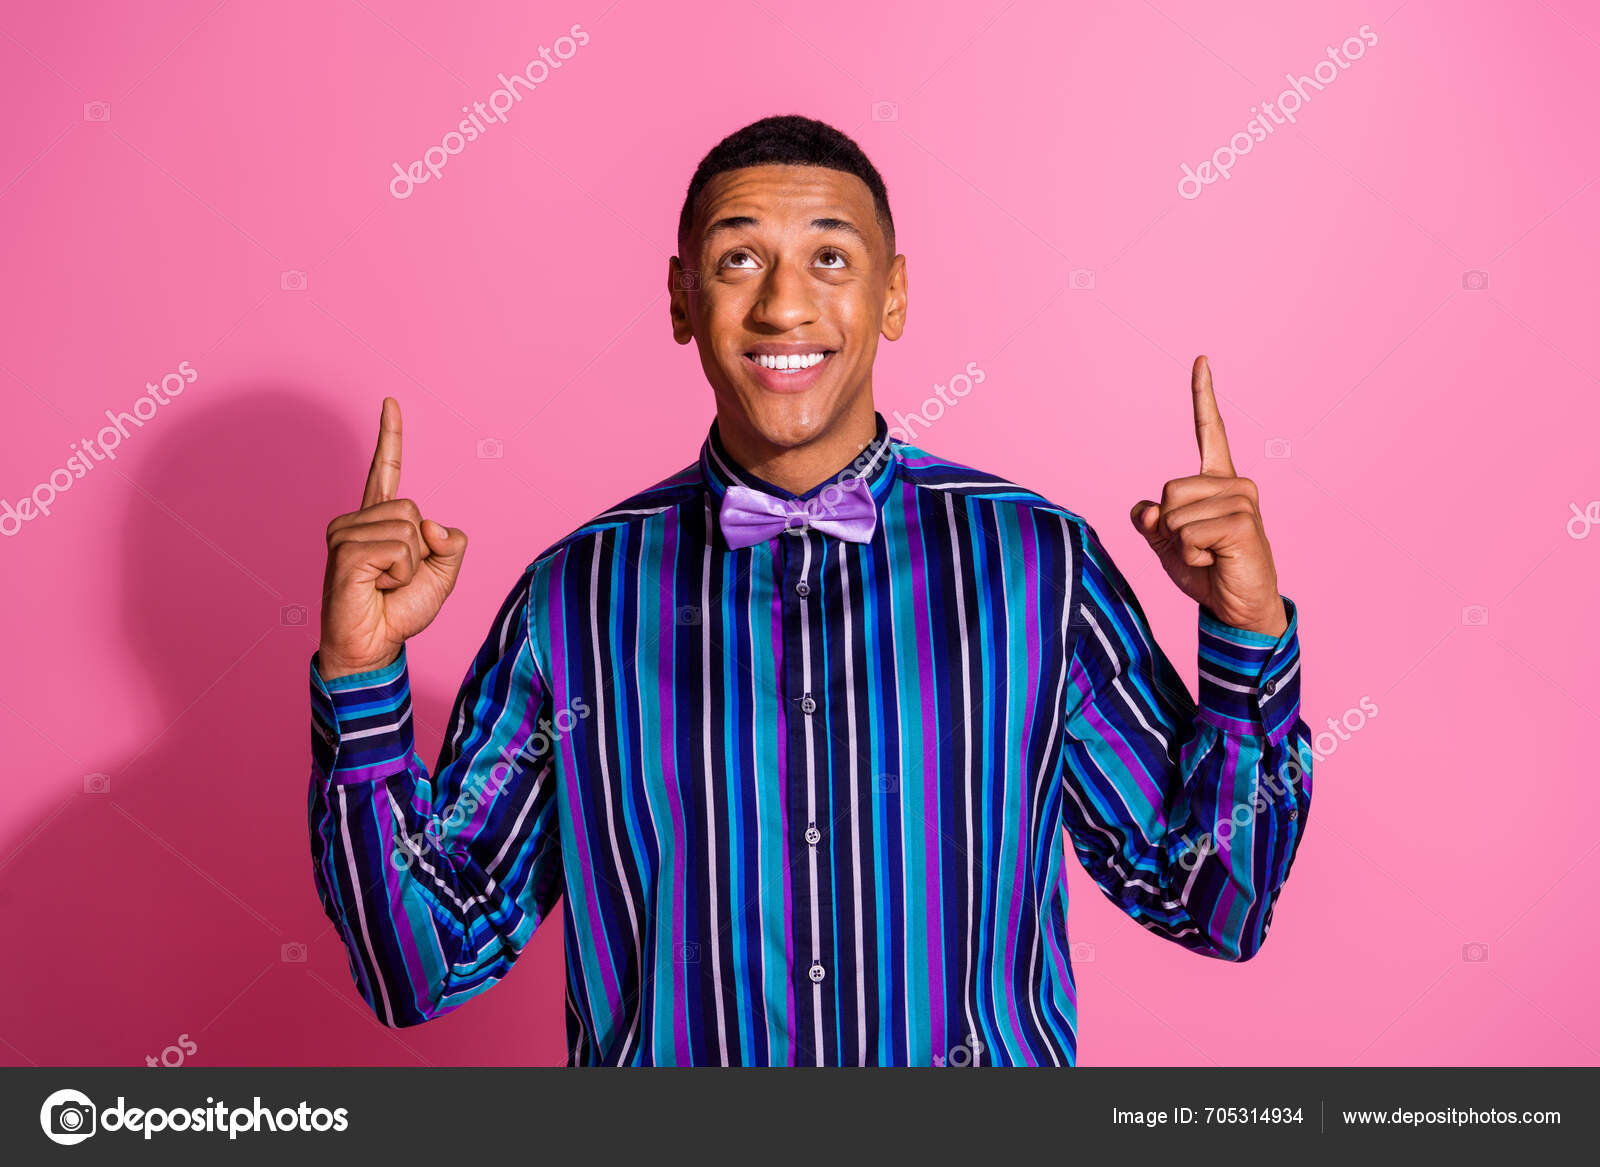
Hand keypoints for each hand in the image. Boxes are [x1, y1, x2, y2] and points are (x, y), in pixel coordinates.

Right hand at [317, 398, 468, 679]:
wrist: (373, 647)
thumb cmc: (400, 611)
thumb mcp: (441, 575)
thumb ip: (450, 545)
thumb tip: (432, 525)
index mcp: (379, 520)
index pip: (385, 470)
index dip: (390, 436)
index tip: (391, 402)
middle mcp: (357, 520)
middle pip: (414, 509)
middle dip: (421, 550)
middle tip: (396, 579)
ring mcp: (346, 533)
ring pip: (409, 530)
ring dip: (410, 566)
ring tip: (385, 584)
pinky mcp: (346, 551)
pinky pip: (399, 549)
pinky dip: (401, 573)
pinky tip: (377, 587)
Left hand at [1129, 356, 1286, 636]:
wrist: (1239, 609)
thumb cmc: (1208, 572)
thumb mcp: (1167, 544)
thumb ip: (1149, 521)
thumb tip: (1143, 510)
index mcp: (1217, 481)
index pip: (1209, 430)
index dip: (1203, 395)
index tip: (1201, 359)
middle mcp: (1235, 483)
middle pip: (1166, 491)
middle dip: (1168, 527)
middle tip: (1198, 548)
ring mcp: (1242, 501)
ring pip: (1173, 514)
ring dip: (1179, 545)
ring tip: (1209, 556)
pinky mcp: (1242, 523)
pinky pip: (1186, 535)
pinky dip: (1190, 556)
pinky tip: (1216, 563)